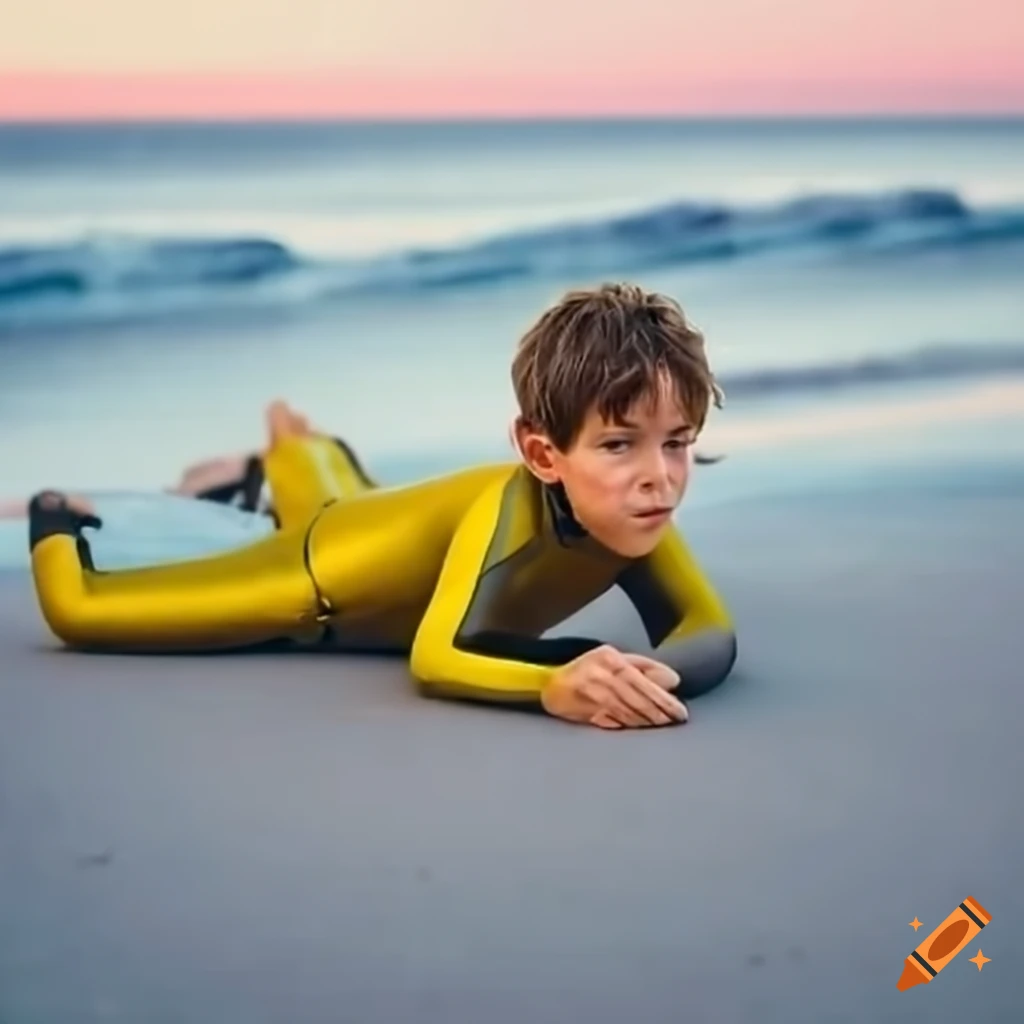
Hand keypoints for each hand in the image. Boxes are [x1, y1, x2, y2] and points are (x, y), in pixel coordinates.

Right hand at [541, 645, 687, 729]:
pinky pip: (615, 722)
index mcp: (611, 659)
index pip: (644, 682)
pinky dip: (631, 726)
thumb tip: (673, 681)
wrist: (550, 685)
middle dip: (659, 712)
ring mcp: (593, 697)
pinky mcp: (587, 714)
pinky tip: (642, 729)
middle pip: (638, 699)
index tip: (680, 710)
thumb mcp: (615, 658)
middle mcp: (602, 677)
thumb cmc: (588, 670)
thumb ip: (644, 667)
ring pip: (629, 713)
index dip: (663, 699)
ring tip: (663, 725)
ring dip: (648, 721)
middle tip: (676, 720)